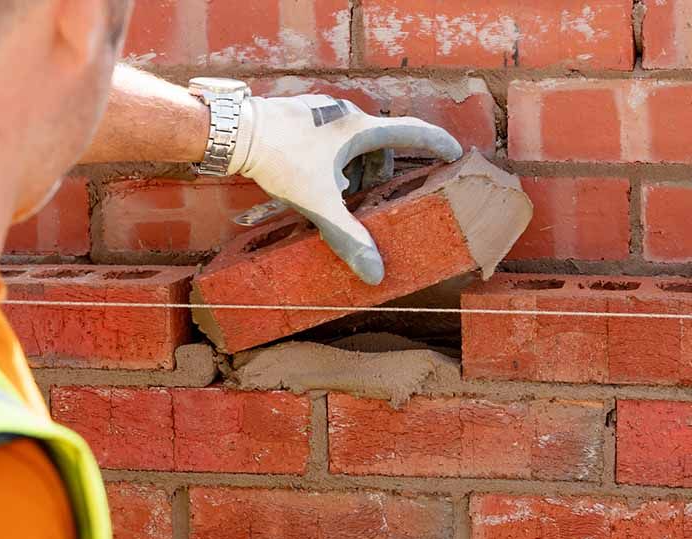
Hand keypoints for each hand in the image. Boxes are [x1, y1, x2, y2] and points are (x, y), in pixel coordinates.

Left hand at [228, 95, 462, 284]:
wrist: (235, 133)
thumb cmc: (280, 160)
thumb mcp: (319, 204)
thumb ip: (348, 238)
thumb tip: (376, 274)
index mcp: (359, 129)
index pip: (411, 133)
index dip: (436, 144)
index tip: (456, 153)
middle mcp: (345, 113)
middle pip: (380, 143)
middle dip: (382, 172)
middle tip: (376, 196)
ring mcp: (322, 110)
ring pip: (354, 141)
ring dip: (357, 166)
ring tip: (343, 191)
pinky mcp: (303, 114)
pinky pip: (332, 136)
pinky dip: (336, 158)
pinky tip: (318, 177)